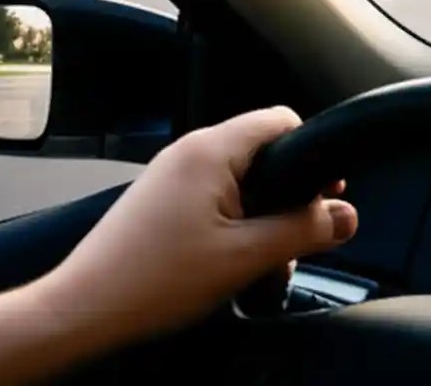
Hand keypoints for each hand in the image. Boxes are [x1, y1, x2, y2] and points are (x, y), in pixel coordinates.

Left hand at [36, 106, 357, 342]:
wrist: (83, 310)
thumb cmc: (152, 281)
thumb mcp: (247, 257)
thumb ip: (305, 231)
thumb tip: (346, 216)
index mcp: (211, 151)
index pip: (282, 120)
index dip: (313, 155)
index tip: (327, 194)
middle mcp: (190, 152)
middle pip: (265, 153)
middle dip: (290, 196)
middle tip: (298, 239)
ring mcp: (172, 175)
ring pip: (242, 180)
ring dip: (263, 217)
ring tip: (262, 262)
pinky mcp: (161, 200)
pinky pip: (216, 198)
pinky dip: (235, 225)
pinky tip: (232, 264)